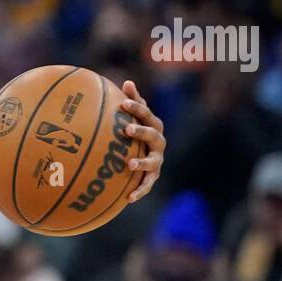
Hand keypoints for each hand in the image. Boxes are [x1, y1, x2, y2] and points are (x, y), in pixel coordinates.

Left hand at [119, 80, 164, 202]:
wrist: (149, 156)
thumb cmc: (137, 132)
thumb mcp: (135, 117)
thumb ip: (133, 101)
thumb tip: (127, 81)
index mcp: (153, 125)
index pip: (146, 113)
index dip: (136, 107)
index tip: (123, 102)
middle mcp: (158, 142)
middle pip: (152, 134)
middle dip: (141, 131)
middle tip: (127, 129)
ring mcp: (157, 160)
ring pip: (152, 161)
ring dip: (142, 163)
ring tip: (130, 164)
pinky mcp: (153, 176)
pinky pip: (147, 185)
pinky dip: (139, 191)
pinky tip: (128, 198)